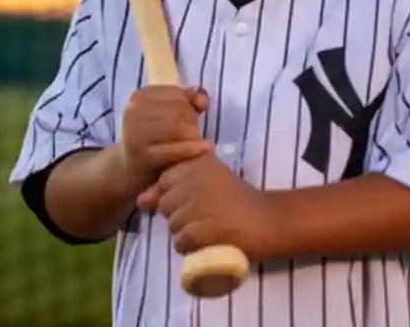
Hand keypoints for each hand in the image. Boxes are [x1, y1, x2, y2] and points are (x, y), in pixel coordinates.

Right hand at [117, 85, 212, 189]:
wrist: (130, 169)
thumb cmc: (154, 137)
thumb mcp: (167, 115)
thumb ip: (187, 102)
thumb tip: (202, 98)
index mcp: (140, 97)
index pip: (177, 93)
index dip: (189, 104)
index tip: (190, 116)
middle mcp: (133, 112)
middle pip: (179, 109)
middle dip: (192, 121)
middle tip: (193, 133)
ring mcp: (136, 134)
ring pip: (177, 127)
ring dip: (192, 134)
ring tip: (194, 141)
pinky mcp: (143, 157)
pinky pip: (174, 149)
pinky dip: (193, 148)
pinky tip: (206, 148)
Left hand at [137, 153, 279, 259]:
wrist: (269, 219)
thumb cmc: (238, 200)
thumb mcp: (207, 182)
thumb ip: (171, 187)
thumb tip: (140, 200)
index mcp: (197, 162)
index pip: (165, 182)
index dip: (178, 196)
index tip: (199, 200)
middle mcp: (194, 179)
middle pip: (166, 205)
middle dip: (180, 215)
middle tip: (208, 216)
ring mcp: (198, 204)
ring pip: (173, 225)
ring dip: (188, 232)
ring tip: (212, 228)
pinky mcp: (202, 228)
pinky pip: (182, 242)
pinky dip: (193, 247)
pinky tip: (211, 240)